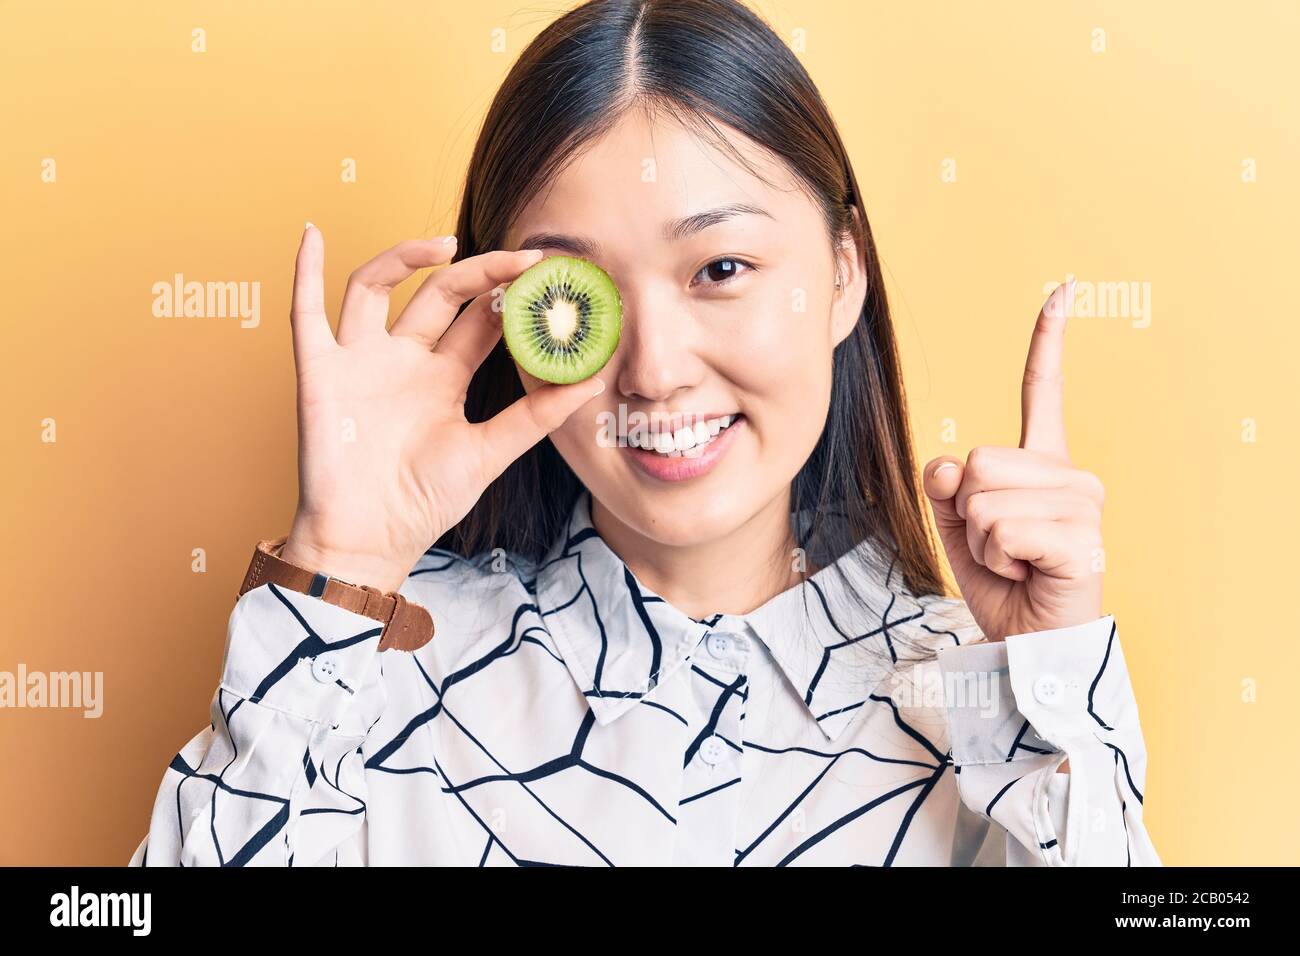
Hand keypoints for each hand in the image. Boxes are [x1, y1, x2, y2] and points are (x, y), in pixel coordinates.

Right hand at [279, 225, 606, 591]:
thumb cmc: (424, 504)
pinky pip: (306, 314)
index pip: (481, 321)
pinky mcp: (320, 373)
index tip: (550, 274)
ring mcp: (360, 362)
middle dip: (480, 273)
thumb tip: (593, 379)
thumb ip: (536, 415)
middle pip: (440, 296)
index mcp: (444, 378)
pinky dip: (305, 273)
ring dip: (406, 256)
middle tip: (523, 258)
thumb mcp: (489, 453)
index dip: (512, 295)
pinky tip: (311, 235)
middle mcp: (403, 361)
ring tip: (447, 243)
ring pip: (377, 287)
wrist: (369, 542)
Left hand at [923, 280, 1104, 640]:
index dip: (1047, 342)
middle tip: (999, 546)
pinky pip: (1000, 528)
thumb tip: (948, 465)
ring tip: (1014, 561)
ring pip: (982, 496)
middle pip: (977, 458)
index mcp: (1045, 465)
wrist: (1032, 642)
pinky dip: (997, 558)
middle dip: (967, 510)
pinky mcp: (1081, 537)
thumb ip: (948, 488)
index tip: (1062, 290)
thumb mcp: (960, 528)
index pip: (1043, 392)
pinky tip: (1028, 572)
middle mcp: (1072, 475)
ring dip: (980, 539)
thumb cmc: (1004, 583)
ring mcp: (1082, 504)